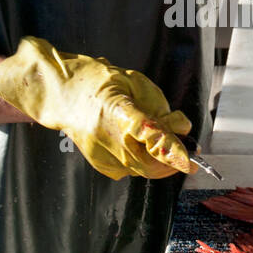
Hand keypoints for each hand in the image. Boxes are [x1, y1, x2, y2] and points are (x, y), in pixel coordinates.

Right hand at [0, 37, 192, 179]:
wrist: (63, 95)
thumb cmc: (100, 82)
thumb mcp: (135, 83)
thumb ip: (159, 106)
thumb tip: (182, 129)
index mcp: (118, 112)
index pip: (150, 135)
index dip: (171, 149)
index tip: (189, 160)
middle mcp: (109, 139)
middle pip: (152, 163)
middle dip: (173, 159)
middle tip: (187, 146)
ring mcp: (103, 156)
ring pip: (145, 170)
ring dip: (161, 159)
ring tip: (160, 138)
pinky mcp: (103, 166)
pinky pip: (134, 169)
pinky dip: (145, 160)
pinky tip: (140, 143)